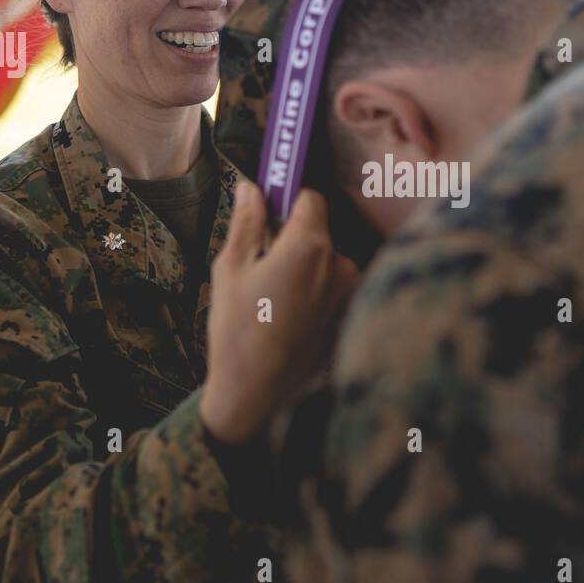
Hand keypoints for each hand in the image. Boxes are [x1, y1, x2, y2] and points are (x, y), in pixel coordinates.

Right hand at [200, 180, 358, 444]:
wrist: (257, 395)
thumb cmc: (237, 331)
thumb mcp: (230, 270)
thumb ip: (247, 223)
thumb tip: (252, 187)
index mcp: (308, 246)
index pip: (309, 198)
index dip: (288, 198)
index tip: (272, 205)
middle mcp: (339, 265)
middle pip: (320, 232)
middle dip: (295, 239)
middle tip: (264, 265)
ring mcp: (350, 294)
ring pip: (328, 263)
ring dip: (308, 270)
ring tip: (275, 301)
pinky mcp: (352, 317)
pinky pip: (336, 291)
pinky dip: (318, 296)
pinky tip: (291, 320)